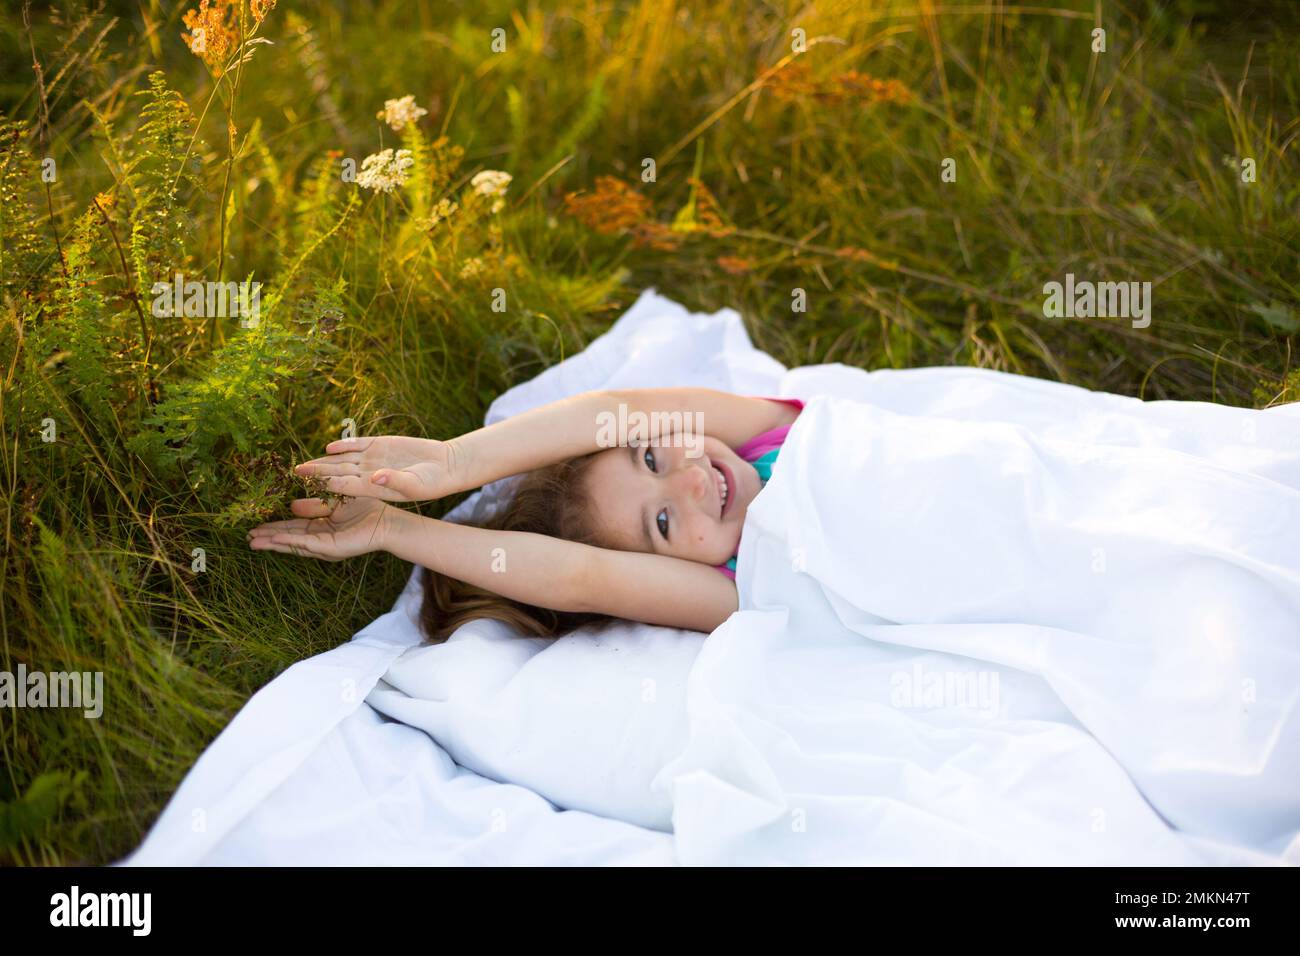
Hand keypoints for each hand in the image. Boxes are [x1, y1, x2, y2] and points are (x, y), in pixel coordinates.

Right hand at [247, 496, 398, 560]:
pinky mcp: (331, 548)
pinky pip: (306, 543)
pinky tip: (274, 540)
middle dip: (268, 536)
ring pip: (294, 543)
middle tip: (247, 536)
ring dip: (273, 542)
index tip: (256, 525)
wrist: (387, 522)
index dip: (275, 526)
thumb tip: (290, 505)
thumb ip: (313, 505)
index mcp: (322, 527)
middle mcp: (320, 538)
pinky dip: (289, 541)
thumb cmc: (366, 509)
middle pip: (289, 537)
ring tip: (252, 542)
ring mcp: (324, 545)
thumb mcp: (333, 503)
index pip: (294, 527)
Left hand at [294, 435, 458, 501]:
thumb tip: (375, 477)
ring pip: (343, 459)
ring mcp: (374, 458)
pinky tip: (329, 446)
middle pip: (338, 472)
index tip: (308, 485)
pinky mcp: (381, 444)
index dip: (325, 484)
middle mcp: (370, 473)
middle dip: (316, 473)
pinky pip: (358, 444)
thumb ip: (394, 481)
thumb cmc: (433, 481)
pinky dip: (344, 444)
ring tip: (304, 464)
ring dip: (324, 461)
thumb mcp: (415, 484)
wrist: (446, 466)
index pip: (344, 485)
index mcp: (375, 487)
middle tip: (295, 472)